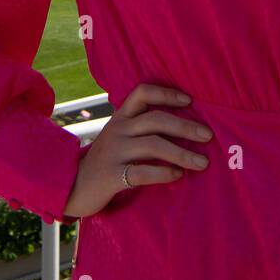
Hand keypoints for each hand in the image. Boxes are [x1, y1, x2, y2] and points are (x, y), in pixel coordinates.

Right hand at [63, 83, 211, 218]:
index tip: (189, 101)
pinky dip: (163, 173)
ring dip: (182, 154)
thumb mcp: (118, 137)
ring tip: (202, 163)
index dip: (167, 93)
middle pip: (156, 120)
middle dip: (185, 127)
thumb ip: (140, 128)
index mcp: (120, 117)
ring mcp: (113, 152)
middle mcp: (117, 130)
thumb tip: (181, 126)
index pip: (143, 92)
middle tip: (208, 136)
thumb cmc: (105, 161)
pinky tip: (177, 175)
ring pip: (153, 145)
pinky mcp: (111, 176)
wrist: (71, 186)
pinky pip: (142, 172)